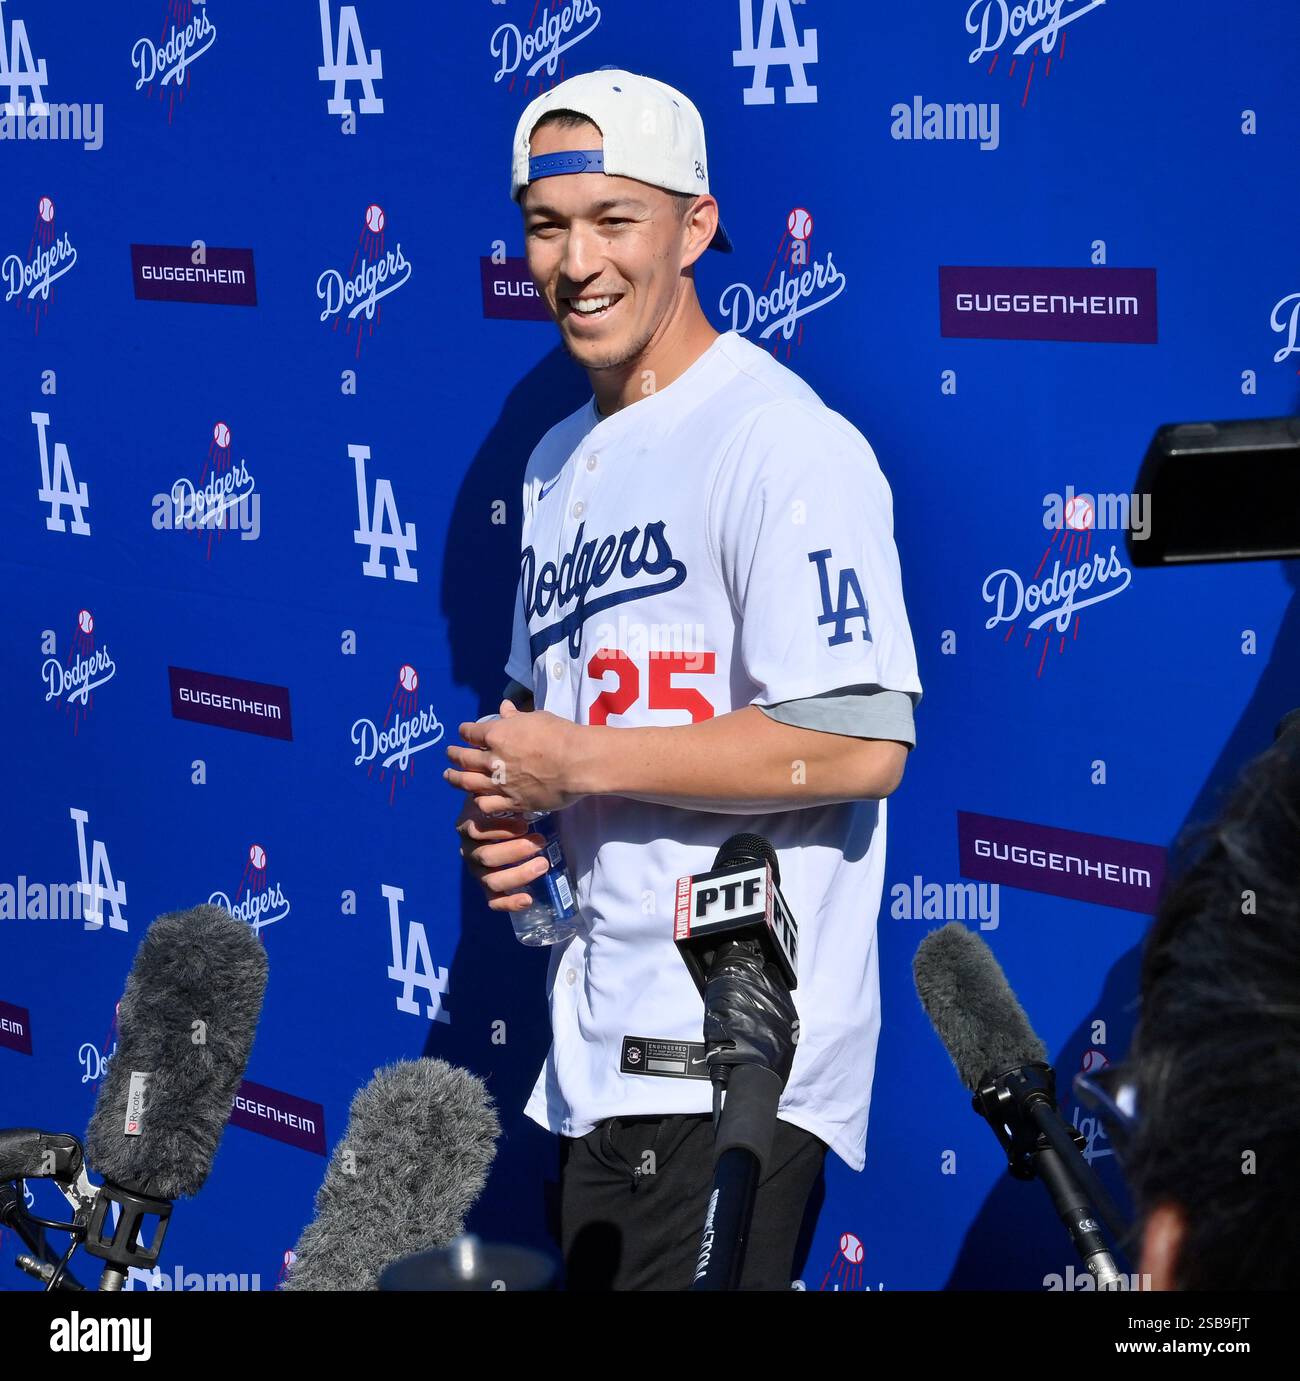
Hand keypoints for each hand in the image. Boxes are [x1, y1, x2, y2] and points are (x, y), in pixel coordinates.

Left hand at [443, 698, 586, 814]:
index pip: (471, 733)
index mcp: (496, 735)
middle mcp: (492, 760)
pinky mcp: (512, 802)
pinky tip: (476, 800)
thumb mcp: (536, 718)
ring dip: (455, 779)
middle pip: (464, 758)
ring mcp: (500, 783)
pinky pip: (487, 805)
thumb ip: (516, 716)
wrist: (576, 762)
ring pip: (468, 783)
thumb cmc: (559, 734)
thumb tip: (504, 706)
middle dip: (453, 755)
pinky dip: (478, 802)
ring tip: (449, 776)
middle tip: (449, 754)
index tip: (462, 732)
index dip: (464, 732)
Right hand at [453, 793, 549, 914]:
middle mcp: (469, 849)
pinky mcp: (487, 887)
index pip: (476, 830)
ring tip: (543, 864)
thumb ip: (504, 783)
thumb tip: (511, 754)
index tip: (525, 823)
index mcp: (468, 824)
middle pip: (485, 856)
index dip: (500, 829)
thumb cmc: (505, 801)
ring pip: (490, 880)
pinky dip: (509, 902)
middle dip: (514, 850)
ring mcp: (477, 870)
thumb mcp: (502, 789)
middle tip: (540, 841)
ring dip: (517, 874)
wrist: (501, 818)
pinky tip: (528, 899)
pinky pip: (493, 900)